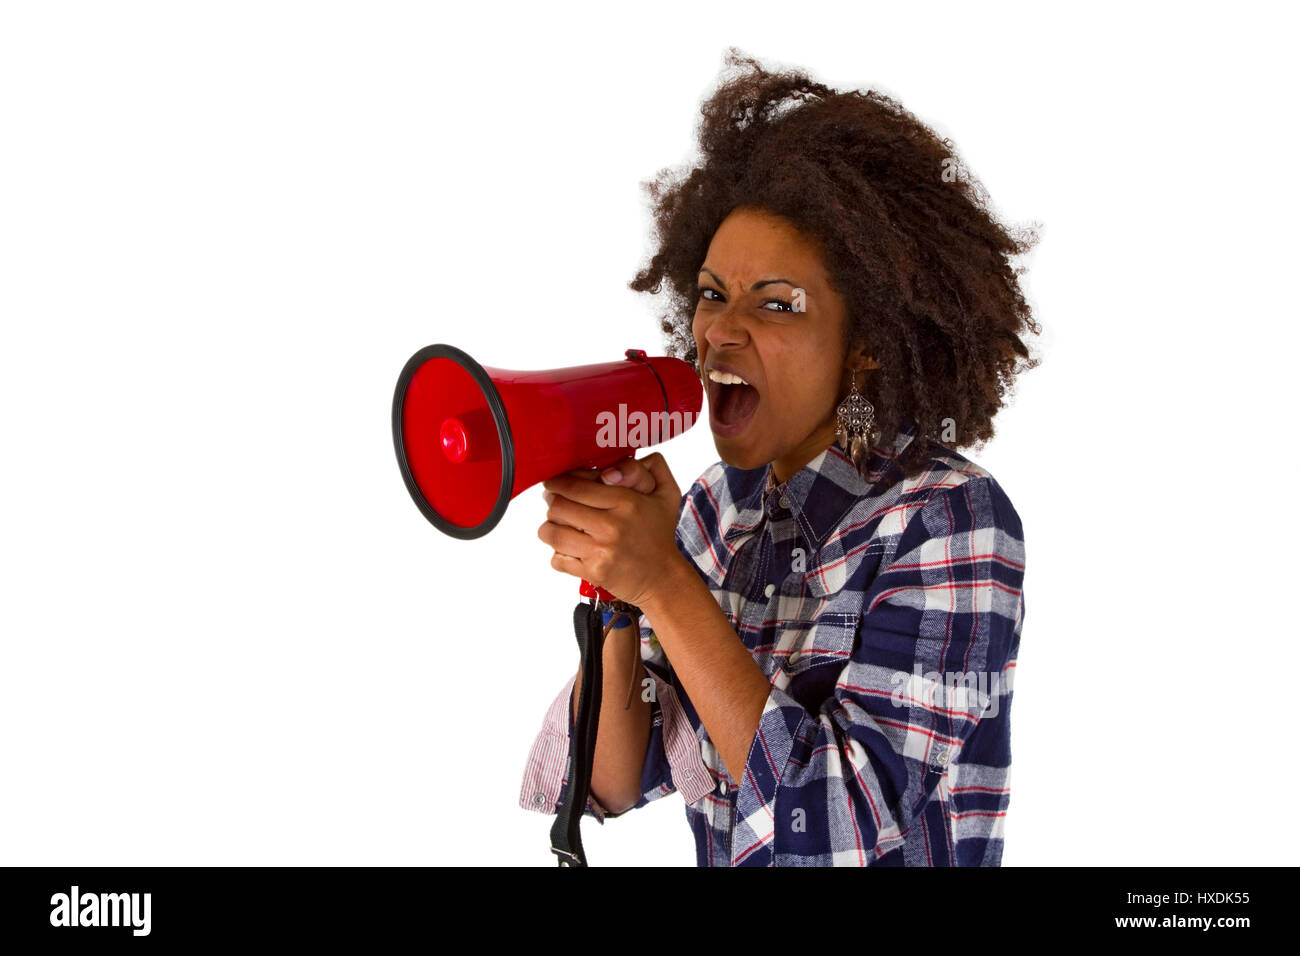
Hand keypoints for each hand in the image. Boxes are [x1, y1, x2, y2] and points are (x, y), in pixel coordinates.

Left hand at [537, 452, 684, 608]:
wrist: (663, 578)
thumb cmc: (659, 535)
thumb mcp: (667, 494)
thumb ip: (653, 467)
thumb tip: (618, 463)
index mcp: (627, 502)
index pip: (576, 486)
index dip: (558, 482)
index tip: (555, 483)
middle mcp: (612, 526)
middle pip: (559, 506)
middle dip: (552, 502)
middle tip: (554, 502)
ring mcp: (601, 550)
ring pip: (553, 532)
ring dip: (550, 528)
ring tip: (557, 525)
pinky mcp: (593, 572)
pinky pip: (558, 559)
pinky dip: (558, 554)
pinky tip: (569, 549)